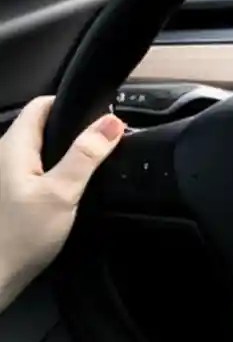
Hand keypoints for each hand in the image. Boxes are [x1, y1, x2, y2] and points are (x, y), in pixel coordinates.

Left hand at [0, 97, 125, 310]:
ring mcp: (2, 176)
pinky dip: (51, 172)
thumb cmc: (20, 237)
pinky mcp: (6, 195)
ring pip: (37, 150)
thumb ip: (86, 155)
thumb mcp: (61, 193)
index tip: (101, 118)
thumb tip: (112, 121)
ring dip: (62, 154)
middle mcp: (2, 156)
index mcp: (12, 147)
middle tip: (102, 148)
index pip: (41, 105)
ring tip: (87, 171)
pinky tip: (65, 193)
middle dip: (72, 131)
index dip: (72, 104)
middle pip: (40, 127)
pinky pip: (32, 170)